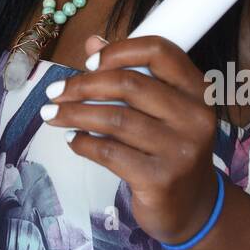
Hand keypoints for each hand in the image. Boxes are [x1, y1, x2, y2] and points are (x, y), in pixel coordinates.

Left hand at [42, 35, 219, 246]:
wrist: (191, 207)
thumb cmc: (170, 148)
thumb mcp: (160, 109)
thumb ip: (129, 73)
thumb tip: (92, 43)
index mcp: (197, 91)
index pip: (160, 51)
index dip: (119, 51)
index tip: (88, 63)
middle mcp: (195, 117)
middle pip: (129, 84)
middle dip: (83, 85)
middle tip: (55, 92)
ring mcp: (180, 151)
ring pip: (115, 118)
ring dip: (75, 113)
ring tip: (52, 114)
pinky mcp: (161, 180)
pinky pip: (110, 152)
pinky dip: (84, 143)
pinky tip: (73, 140)